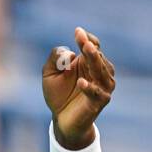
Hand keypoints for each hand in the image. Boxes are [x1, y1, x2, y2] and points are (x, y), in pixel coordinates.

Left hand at [43, 27, 115, 149]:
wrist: (61, 120)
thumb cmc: (58, 94)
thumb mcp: (49, 73)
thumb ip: (55, 58)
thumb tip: (69, 54)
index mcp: (88, 62)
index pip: (93, 45)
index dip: (86, 38)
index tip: (77, 32)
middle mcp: (99, 72)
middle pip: (97, 56)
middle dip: (90, 47)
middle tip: (83, 41)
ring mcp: (102, 87)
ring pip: (101, 71)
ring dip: (95, 61)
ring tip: (86, 51)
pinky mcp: (100, 102)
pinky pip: (98, 93)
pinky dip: (90, 88)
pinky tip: (81, 82)